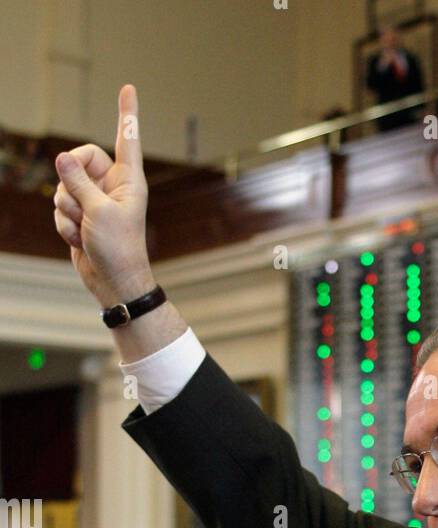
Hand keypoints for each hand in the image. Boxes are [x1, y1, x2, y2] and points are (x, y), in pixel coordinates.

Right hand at [53, 84, 152, 307]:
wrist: (112, 282)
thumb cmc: (118, 249)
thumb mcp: (98, 211)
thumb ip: (78, 181)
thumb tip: (61, 157)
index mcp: (128, 180)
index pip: (127, 139)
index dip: (126, 113)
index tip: (128, 88)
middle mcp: (112, 185)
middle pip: (79, 160)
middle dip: (71, 180)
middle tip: (81, 202)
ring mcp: (94, 200)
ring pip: (64, 187)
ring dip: (67, 210)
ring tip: (85, 228)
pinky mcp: (80, 215)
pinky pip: (60, 208)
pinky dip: (64, 225)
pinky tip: (79, 240)